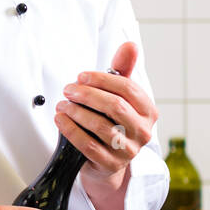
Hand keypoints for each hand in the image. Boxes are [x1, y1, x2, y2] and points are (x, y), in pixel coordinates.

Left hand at [55, 41, 158, 192]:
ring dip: (75, 112)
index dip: (102, 80)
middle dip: (86, 95)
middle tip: (68, 90)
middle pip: (114, 106)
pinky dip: (70, 130)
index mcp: (148, 111)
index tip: (81, 76)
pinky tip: (60, 119)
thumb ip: (122, 70)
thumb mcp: (119, 96)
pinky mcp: (110, 165)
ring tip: (62, 105)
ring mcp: (128, 151)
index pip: (128, 88)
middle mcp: (143, 131)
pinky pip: (87, 145)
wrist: (107, 162)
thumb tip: (130, 45)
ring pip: (100, 126)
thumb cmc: (112, 122)